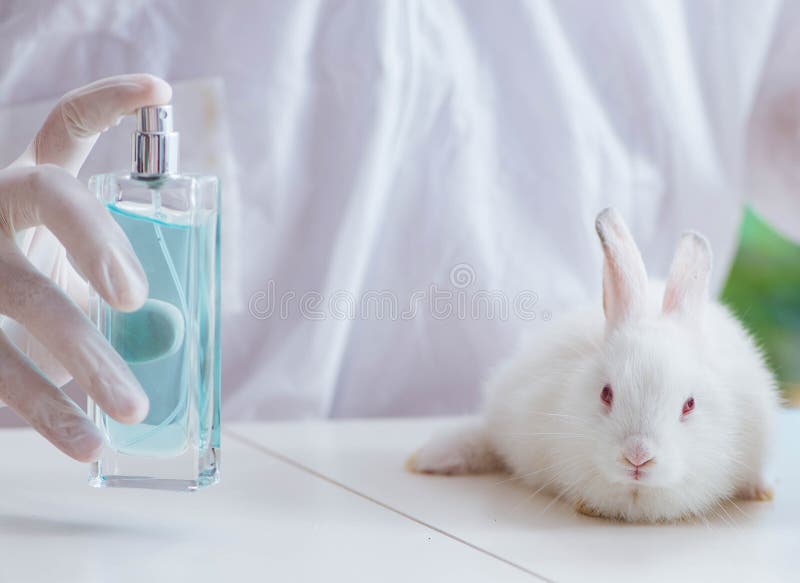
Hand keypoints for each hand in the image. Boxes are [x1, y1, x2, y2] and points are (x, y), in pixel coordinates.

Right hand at [0, 74, 171, 460]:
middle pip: (51, 201)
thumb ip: (122, 286)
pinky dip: (47, 411)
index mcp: (35, 185)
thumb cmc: (35, 281)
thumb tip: (177, 338)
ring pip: (25, 300)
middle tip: (135, 296)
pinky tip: (84, 441)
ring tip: (131, 408)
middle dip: (96, 242)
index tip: (160, 91)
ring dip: (81, 359)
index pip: (66, 126)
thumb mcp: (73, 268)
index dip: (109, 103)